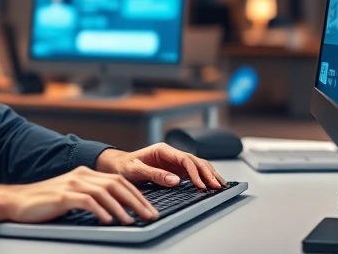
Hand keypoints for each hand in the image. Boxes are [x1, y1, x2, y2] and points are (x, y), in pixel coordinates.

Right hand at [0, 166, 159, 226]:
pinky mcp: (62, 195)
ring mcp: (71, 183)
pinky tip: (108, 220)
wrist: (17, 201)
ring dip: (122, 208)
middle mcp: (81, 175)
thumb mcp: (72, 196)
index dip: (137, 194)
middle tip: (150, 215)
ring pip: (105, 192)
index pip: (118, 181)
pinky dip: (101, 210)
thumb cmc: (44, 202)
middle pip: (117, 184)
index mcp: (85, 173)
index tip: (149, 208)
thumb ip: (91, 198)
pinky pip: (87, 201)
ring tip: (132, 221)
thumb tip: (115, 211)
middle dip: (137, 201)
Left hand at [95, 144, 226, 189]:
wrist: (117, 166)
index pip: (184, 158)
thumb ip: (154, 175)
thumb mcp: (135, 171)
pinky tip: (212, 184)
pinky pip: (193, 173)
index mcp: (162, 150)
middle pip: (195, 161)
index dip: (195, 172)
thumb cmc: (123, 166)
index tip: (200, 185)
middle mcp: (171, 154)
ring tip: (220, 185)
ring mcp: (174, 162)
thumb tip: (175, 180)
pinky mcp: (175, 170)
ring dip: (209, 174)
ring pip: (197, 165)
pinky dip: (204, 178)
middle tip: (217, 186)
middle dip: (207, 173)